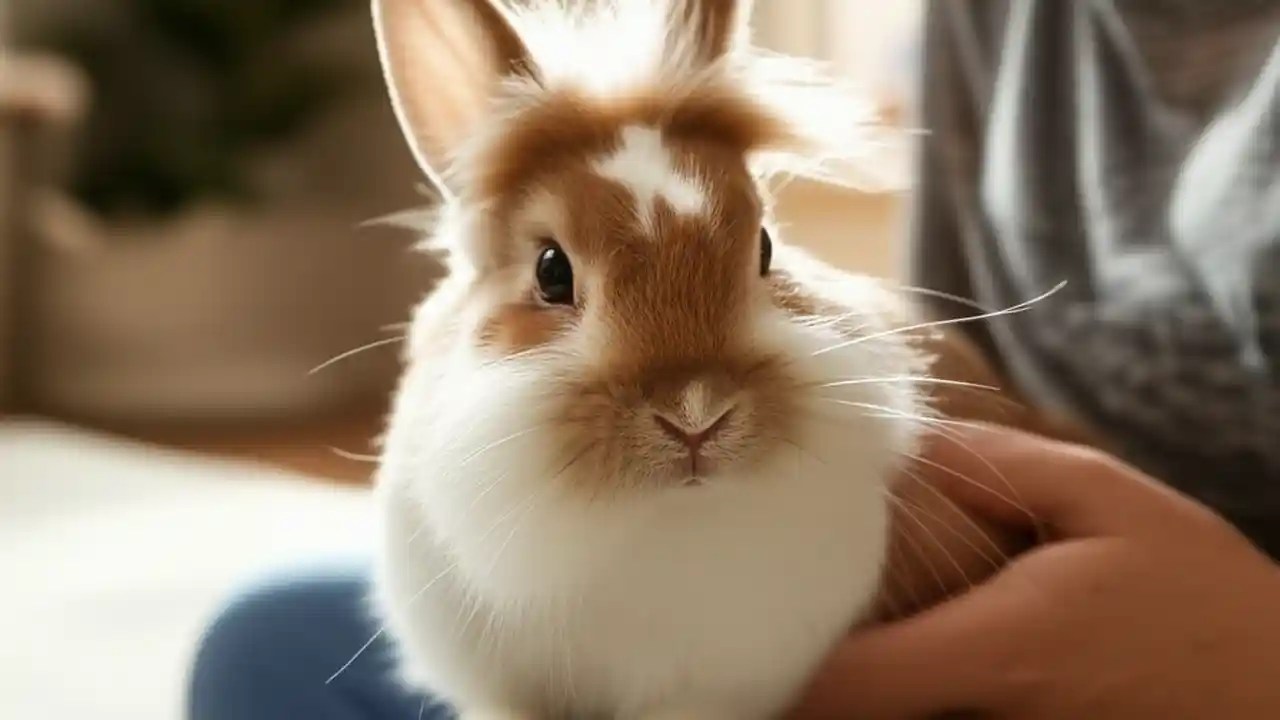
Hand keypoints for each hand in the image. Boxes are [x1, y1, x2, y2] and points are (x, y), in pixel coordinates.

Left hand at [792, 424, 1279, 718]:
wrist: (1273, 691)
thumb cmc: (1198, 596)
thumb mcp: (1109, 500)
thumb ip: (1002, 466)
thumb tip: (907, 441)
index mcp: (995, 644)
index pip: (851, 684)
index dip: (785, 669)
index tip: (743, 626)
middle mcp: (982, 710)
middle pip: (856, 714)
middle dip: (805, 672)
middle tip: (760, 617)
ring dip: (849, 687)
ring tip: (807, 631)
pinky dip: (898, 694)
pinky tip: (887, 650)